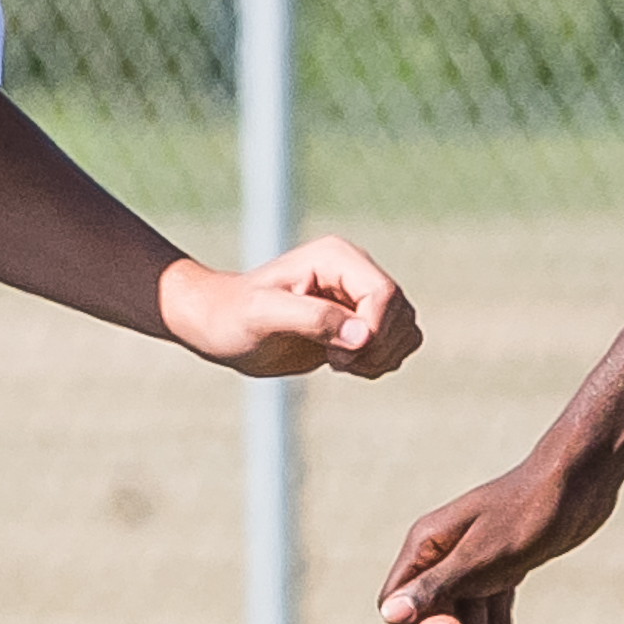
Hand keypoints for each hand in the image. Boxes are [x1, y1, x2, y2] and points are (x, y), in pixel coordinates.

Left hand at [163, 235, 418, 379]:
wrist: (218, 326)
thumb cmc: (231, 315)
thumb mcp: (263, 316)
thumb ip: (314, 320)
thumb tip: (363, 336)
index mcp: (336, 258)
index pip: (384, 294)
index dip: (373, 332)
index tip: (337, 359)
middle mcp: (354, 272)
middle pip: (401, 313)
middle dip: (375, 348)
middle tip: (334, 363)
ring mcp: (360, 297)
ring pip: (406, 329)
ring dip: (381, 357)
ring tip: (338, 364)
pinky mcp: (360, 322)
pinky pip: (397, 344)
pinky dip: (380, 362)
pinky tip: (343, 365)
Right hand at [375, 450, 619, 623]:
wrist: (581, 479)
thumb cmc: (529, 510)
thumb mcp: (482, 555)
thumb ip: (437, 588)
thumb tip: (390, 617)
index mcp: (425, 549)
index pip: (402, 611)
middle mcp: (443, 560)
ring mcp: (475, 568)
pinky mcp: (505, 572)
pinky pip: (494, 622)